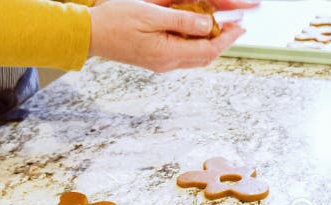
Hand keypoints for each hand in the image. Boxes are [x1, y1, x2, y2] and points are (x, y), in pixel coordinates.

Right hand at [88, 0, 245, 71]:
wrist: (89, 34)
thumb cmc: (115, 20)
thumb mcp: (151, 15)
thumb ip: (182, 21)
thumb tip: (209, 25)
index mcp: (167, 53)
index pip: (208, 50)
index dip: (228, 38)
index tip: (241, 26)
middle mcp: (167, 63)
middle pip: (205, 57)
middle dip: (224, 42)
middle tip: (237, 26)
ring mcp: (160, 63)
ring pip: (196, 57)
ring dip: (211, 44)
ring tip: (223, 27)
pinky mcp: (155, 59)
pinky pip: (183, 54)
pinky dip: (196, 44)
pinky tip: (199, 31)